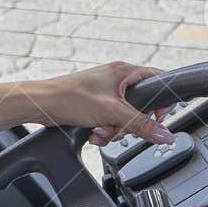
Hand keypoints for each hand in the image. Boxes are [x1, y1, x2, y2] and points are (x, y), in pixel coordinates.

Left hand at [28, 60, 174, 146]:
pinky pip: (110, 122)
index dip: (163, 100)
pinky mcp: (95, 106)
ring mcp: (105, 94)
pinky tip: (93, 133)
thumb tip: (166, 135)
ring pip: (125, 117)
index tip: (159, 117)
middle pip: (141, 105)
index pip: (158, 79)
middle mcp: (116, 80)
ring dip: (115, 130)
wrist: (41, 106)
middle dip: (131, 123)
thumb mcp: (113, 112)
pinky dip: (104, 131)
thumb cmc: (71, 98)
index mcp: (124, 71)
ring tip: (102, 131)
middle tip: (121, 127)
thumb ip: (142, 125)